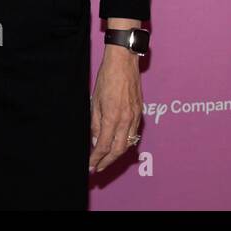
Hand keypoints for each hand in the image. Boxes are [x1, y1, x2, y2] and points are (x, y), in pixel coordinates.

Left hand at [89, 44, 142, 174]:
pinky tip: (119, 145)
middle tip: (98, 169)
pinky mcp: (140, 112)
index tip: (90, 166)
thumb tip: (95, 141)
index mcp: (112, 116)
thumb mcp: (95, 101)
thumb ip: (95, 123)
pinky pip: (134, 133)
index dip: (96, 159)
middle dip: (107, 162)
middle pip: (118, 150)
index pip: (103, 145)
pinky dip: (126, 143)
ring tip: (107, 160)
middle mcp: (126, 119)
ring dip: (117, 155)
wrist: (124, 61)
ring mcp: (135, 116)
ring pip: (128, 144)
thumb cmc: (107, 77)